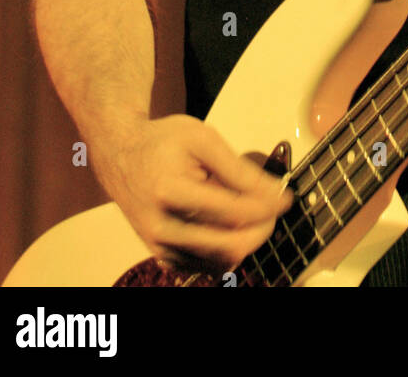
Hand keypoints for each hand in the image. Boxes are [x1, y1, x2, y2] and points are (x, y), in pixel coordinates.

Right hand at [93, 113, 293, 274]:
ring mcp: (160, 247)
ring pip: (220, 262)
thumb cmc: (162, 142)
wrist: (121, 155)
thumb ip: (238, 169)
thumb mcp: (203, 139)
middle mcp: (162, 227)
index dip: (266, 207)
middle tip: (275, 209)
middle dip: (261, 229)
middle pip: (228, 246)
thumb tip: (273, 194)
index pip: (232, 212)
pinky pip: (206, 267)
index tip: (286, 198)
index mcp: (170, 191)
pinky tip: (234, 228)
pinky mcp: (163, 256)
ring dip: (247, 242)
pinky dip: (227, 251)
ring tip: (256, 215)